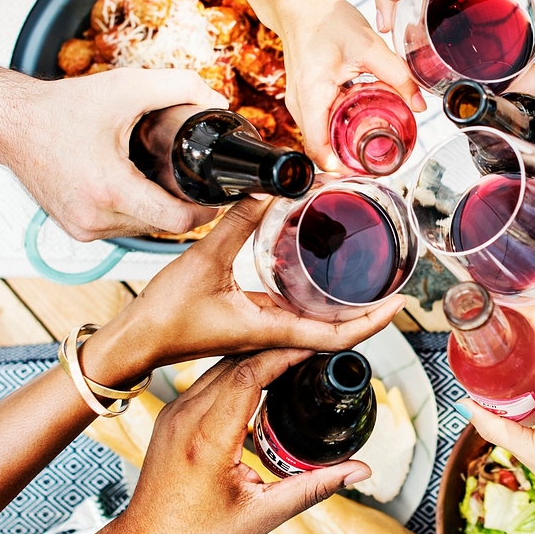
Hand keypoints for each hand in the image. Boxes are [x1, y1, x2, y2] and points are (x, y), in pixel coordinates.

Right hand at [7, 67, 226, 240]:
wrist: (11, 124)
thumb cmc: (61, 108)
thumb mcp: (127, 87)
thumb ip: (179, 87)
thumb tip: (218, 101)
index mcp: (109, 188)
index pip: (176, 221)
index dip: (205, 210)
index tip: (216, 194)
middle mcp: (94, 216)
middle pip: (163, 225)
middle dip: (182, 204)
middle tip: (192, 178)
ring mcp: (83, 227)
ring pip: (143, 228)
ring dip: (157, 209)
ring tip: (161, 179)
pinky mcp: (75, 230)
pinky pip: (121, 227)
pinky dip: (133, 211)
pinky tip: (135, 187)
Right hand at [85, 195, 403, 381]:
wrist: (133, 343)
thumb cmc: (163, 315)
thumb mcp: (203, 260)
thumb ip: (236, 222)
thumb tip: (268, 190)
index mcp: (270, 329)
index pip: (337, 336)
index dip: (373, 322)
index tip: (400, 304)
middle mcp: (272, 336)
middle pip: (335, 332)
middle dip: (369, 313)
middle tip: (395, 286)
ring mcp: (261, 332)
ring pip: (316, 325)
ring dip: (345, 309)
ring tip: (368, 281)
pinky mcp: (249, 324)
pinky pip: (294, 316)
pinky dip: (315, 302)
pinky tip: (318, 280)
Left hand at [119, 349, 370, 533]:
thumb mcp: (264, 514)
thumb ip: (315, 486)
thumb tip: (358, 470)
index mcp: (207, 439)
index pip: (248, 374)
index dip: (284, 355)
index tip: (312, 348)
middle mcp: (185, 418)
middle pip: (236, 361)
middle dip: (276, 349)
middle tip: (311, 350)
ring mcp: (174, 413)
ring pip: (220, 365)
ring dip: (256, 358)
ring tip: (292, 359)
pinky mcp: (171, 415)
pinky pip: (207, 379)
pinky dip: (238, 372)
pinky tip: (262, 380)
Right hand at [276, 0, 421, 169]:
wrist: (298, 4)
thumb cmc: (326, 20)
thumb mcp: (368, 46)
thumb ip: (396, 75)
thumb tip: (419, 105)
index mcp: (311, 97)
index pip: (319, 149)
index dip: (342, 167)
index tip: (369, 171)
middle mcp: (299, 106)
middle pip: (322, 148)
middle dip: (349, 159)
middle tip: (381, 161)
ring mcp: (299, 103)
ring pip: (322, 137)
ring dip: (345, 142)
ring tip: (375, 142)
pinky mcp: (305, 98)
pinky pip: (322, 122)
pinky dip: (340, 126)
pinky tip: (362, 119)